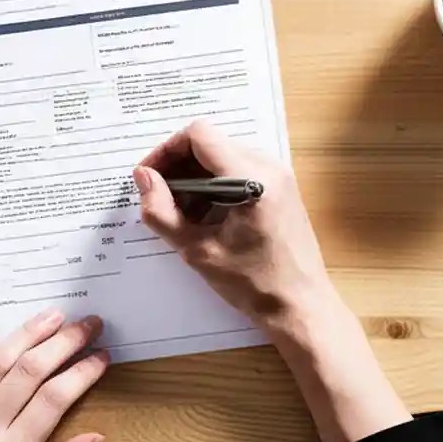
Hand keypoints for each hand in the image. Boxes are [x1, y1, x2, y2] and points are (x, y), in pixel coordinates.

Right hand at [136, 120, 410, 441]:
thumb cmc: (253, 283)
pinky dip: (214, 185)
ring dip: (195, 177)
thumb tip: (143, 178)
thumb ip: (162, 211)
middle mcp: (268, 167)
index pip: (198, 135)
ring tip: (180, 213)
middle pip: (210, 143)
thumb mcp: (197, 250)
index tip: (149, 178)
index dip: (166, 151)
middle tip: (159, 198)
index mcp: (250, 177)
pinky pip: (238, 170)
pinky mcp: (280, 189)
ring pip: (222, 156)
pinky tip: (204, 216)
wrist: (300, 306)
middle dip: (178, 166)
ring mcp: (278, 176)